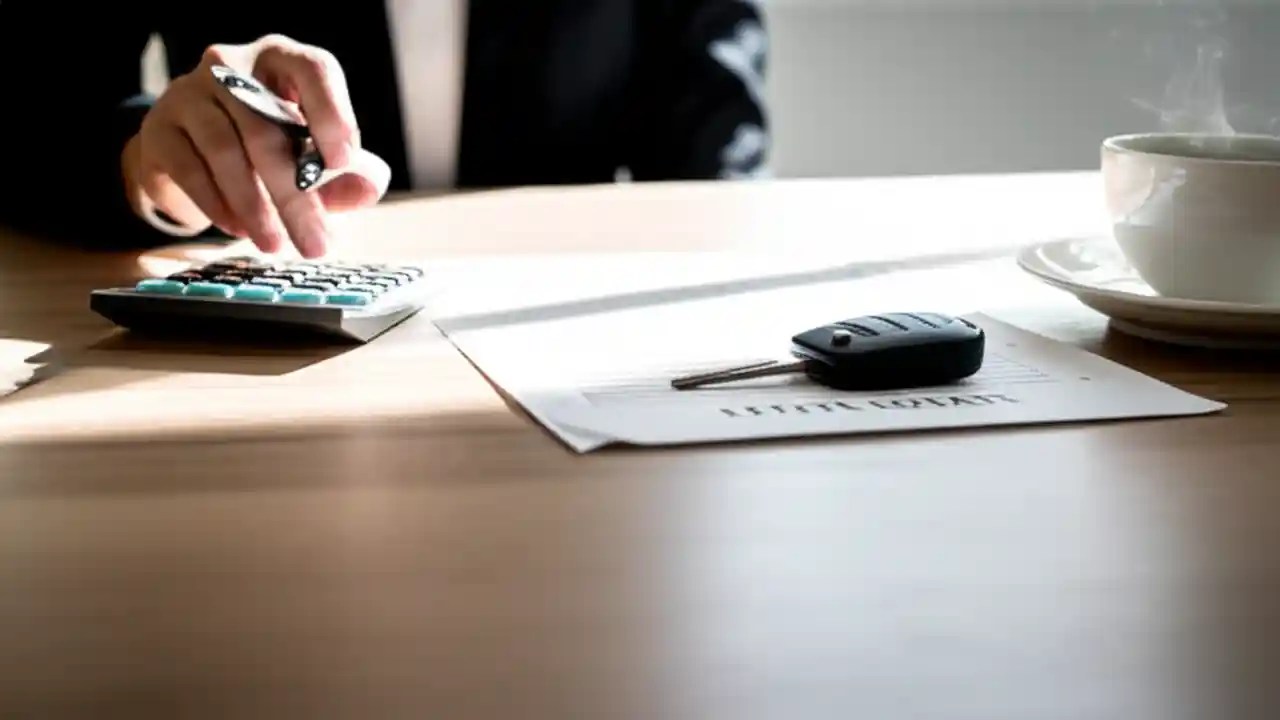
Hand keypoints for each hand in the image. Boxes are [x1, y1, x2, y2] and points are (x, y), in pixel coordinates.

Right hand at [122, 34, 378, 256]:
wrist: (190, 150)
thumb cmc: (268, 145)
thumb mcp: (313, 157)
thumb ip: (345, 174)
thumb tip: (368, 188)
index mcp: (281, 60)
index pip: (312, 68)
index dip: (331, 112)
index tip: (342, 161)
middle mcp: (232, 65)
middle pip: (266, 128)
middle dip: (294, 194)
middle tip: (315, 243)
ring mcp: (189, 93)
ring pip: (226, 150)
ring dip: (255, 206)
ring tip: (276, 243)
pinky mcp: (160, 127)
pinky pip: (190, 168)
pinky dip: (217, 204)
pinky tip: (238, 230)